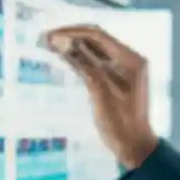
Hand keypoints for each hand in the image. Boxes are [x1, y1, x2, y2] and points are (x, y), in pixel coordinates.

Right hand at [47, 25, 158, 169]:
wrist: (134, 147)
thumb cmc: (120, 123)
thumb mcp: (101, 93)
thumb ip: (84, 65)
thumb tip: (63, 42)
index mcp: (131, 59)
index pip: (98, 36)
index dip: (72, 32)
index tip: (50, 35)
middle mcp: (128, 59)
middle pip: (96, 40)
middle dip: (71, 37)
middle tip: (45, 39)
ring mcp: (122, 69)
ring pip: (94, 50)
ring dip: (73, 47)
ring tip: (48, 45)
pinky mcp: (115, 79)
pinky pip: (96, 63)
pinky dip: (79, 59)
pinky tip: (62, 57)